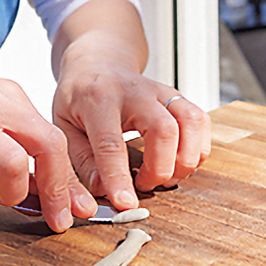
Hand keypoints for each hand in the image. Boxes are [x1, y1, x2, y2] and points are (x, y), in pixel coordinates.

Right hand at [0, 71, 96, 232]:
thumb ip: (15, 151)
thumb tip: (52, 195)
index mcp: (9, 95)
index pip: (55, 139)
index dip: (68, 181)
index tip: (76, 210)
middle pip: (48, 146)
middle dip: (56, 191)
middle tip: (52, 220)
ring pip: (13, 166)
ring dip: (6, 195)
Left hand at [50, 0, 210, 209]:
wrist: (98, 62)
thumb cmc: (79, 97)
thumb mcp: (64, 127)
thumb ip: (81, 162)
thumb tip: (102, 193)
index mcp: (98, 99)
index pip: (111, 143)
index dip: (119, 177)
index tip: (125, 203)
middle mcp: (134, 92)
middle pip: (163, 130)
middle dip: (160, 169)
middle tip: (145, 185)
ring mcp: (160, 91)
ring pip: (190, 122)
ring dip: (186, 159)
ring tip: (167, 176)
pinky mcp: (177, 96)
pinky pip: (201, 121)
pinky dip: (199, 148)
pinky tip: (181, 161)